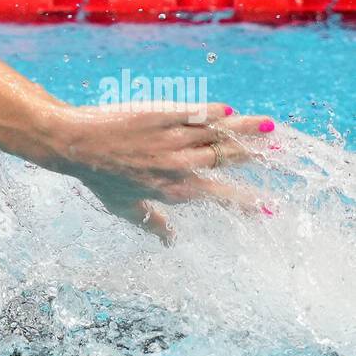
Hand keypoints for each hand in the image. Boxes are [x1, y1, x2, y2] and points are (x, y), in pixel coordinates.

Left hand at [42, 101, 274, 242]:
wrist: (74, 142)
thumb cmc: (97, 177)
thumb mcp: (124, 207)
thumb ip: (153, 223)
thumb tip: (171, 242)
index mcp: (173, 189)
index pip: (218, 196)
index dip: (244, 203)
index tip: (267, 208)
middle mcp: (178, 165)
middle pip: (225, 160)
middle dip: (255, 157)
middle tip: (282, 154)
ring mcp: (172, 138)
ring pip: (217, 134)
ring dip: (247, 131)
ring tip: (271, 129)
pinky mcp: (163, 114)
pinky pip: (196, 113)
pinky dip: (214, 113)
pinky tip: (230, 112)